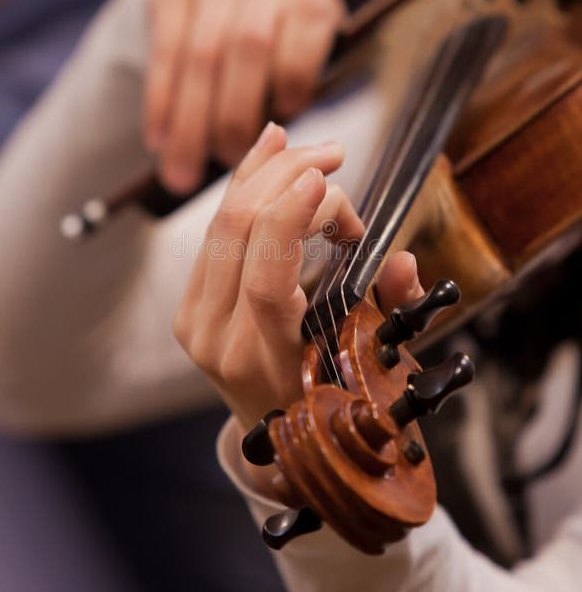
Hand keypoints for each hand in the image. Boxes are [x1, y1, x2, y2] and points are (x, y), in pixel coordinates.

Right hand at [144, 0, 345, 193]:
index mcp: (312, 7)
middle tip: (224, 163)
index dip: (285, 96)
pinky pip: (164, 51)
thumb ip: (291, 102)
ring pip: (201, 56)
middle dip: (232, 118)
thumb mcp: (299, 67)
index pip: (300, 53)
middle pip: (247, 51)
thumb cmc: (275, 51)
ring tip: (182, 176)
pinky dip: (161, 103)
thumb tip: (278, 163)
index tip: (274, 138)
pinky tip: (158, 141)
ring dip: (190, 124)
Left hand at [174, 123, 423, 433]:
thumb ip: (389, 313)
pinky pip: (214, 234)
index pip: (266, 282)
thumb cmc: (331, 405)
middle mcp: (219, 340)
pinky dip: (244, 189)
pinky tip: (267, 152)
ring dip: (266, 175)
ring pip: (221, 224)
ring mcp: (195, 322)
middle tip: (334, 156)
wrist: (274, 442)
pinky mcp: (188, 305)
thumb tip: (403, 261)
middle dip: (286, 178)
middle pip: (237, 234)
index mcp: (266, 364)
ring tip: (311, 149)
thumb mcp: (370, 368)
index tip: (323, 180)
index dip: (290, 221)